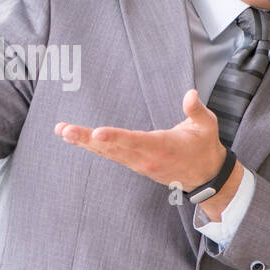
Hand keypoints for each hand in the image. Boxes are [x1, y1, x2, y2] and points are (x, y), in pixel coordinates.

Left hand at [54, 89, 227, 190]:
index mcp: (162, 147)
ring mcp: (138, 163)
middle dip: (87, 139)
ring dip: (83, 142)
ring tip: (62, 131)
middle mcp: (146, 158)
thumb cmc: (204, 146)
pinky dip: (91, 147)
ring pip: (106, 153)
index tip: (97, 133)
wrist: (205, 176)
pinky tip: (76, 139)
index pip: (135, 141)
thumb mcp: (207, 126)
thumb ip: (196, 110)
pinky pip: (109, 155)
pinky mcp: (134, 164)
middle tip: (65, 130)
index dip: (115, 137)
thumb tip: (190, 94)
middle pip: (112, 148)